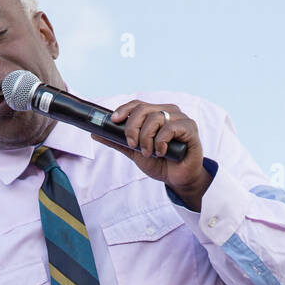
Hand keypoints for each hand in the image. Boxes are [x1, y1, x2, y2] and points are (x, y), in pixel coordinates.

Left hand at [91, 101, 211, 210]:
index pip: (137, 104)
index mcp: (155, 113)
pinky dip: (161, 141)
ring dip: (147, 138)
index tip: (114, 120)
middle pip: (143, 109)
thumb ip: (118, 141)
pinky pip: (171, 127)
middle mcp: (168, 111)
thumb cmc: (160, 163)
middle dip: (133, 128)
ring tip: (150, 152)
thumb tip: (95, 133)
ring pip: (156, 118)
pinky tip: (162, 152)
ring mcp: (180, 118)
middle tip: (133, 145)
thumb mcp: (134, 152)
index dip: (124, 110)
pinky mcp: (190, 128)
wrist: (177, 179)